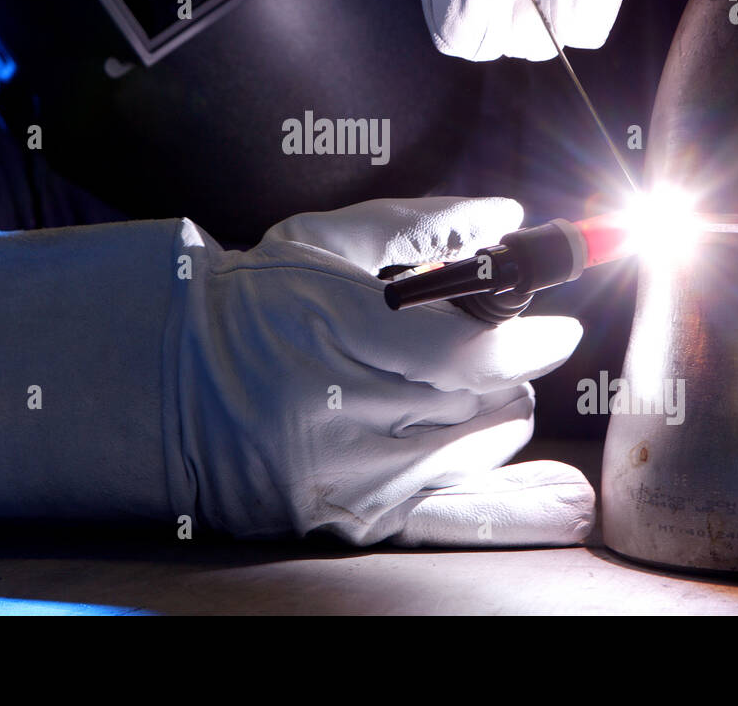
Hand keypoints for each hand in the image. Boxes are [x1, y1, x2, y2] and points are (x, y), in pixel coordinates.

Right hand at [167, 196, 593, 546]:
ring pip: (480, 446)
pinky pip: (461, 522)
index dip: (526, 340)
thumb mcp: (323, 242)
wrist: (171, 384)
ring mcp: (352, 475)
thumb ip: (419, 224)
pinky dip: (523, 508)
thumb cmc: (252, 302)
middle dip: (505, 367)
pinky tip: (566, 501)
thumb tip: (506, 215)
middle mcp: (344, 412)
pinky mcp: (353, 519)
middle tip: (494, 348)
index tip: (558, 329)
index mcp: (334, 332)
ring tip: (465, 392)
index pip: (462, 350)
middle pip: (481, 399)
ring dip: (495, 412)